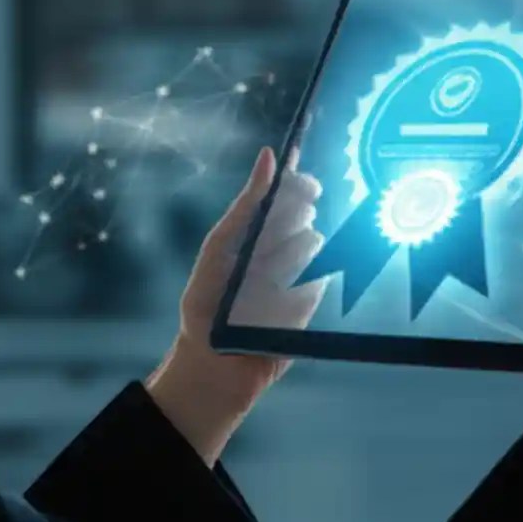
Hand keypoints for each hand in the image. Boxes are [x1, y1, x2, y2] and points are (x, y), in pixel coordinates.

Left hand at [146, 146, 325, 466]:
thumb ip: (245, 205)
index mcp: (253, 234)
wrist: (214, 366)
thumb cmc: (205, 304)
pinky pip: (317, 282)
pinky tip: (277, 299)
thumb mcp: (220, 248)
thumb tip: (269, 155)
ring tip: (266, 276)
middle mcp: (277, 251)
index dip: (294, 180)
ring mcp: (295, 277)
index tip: (300, 172)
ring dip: (292, 250)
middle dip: (299, 210)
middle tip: (290, 216)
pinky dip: (301, 284)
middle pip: (301, 215)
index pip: (281, 196)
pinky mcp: (309, 305)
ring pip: (312, 244)